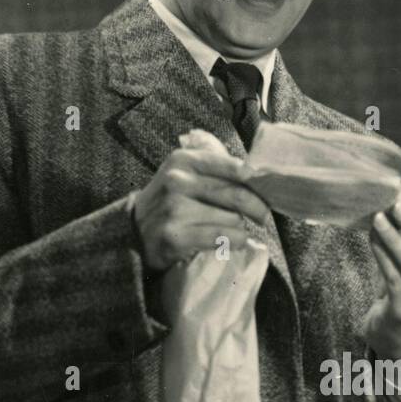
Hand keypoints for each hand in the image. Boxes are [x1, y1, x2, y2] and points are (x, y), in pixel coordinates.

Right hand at [132, 130, 271, 270]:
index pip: (234, 167)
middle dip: (258, 208)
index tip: (267, 190)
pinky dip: (235, 241)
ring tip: (232, 229)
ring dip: (240, 227)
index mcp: (184, 160)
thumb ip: (214, 168)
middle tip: (262, 216)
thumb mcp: (184, 174)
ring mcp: (174, 209)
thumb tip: (258, 173)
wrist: (133, 232)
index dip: (256, 181)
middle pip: (237, 194)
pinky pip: (222, 238)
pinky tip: (232, 241)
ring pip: (232, 219)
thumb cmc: (170, 202)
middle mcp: (177, 181)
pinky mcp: (175, 236)